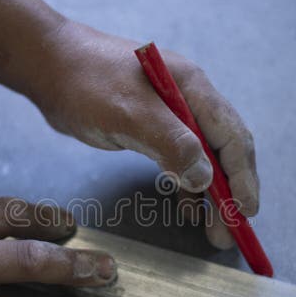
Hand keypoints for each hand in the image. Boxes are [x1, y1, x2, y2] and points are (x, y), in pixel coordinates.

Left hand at [35, 21, 259, 248]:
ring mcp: (170, 113)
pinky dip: (188, 185)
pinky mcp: (151, 127)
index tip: (246, 211)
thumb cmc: (86, 82)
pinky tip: (189, 208)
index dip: (243, 176)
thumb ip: (171, 142)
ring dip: (212, 194)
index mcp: (192, 88)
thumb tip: (206, 177)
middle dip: (232, 191)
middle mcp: (189, 99)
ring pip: (204, 158)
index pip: (232, 136)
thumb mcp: (128, 113)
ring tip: (215, 231)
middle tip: (230, 231)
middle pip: (224, 150)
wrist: (49, 65)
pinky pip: (181, 159)